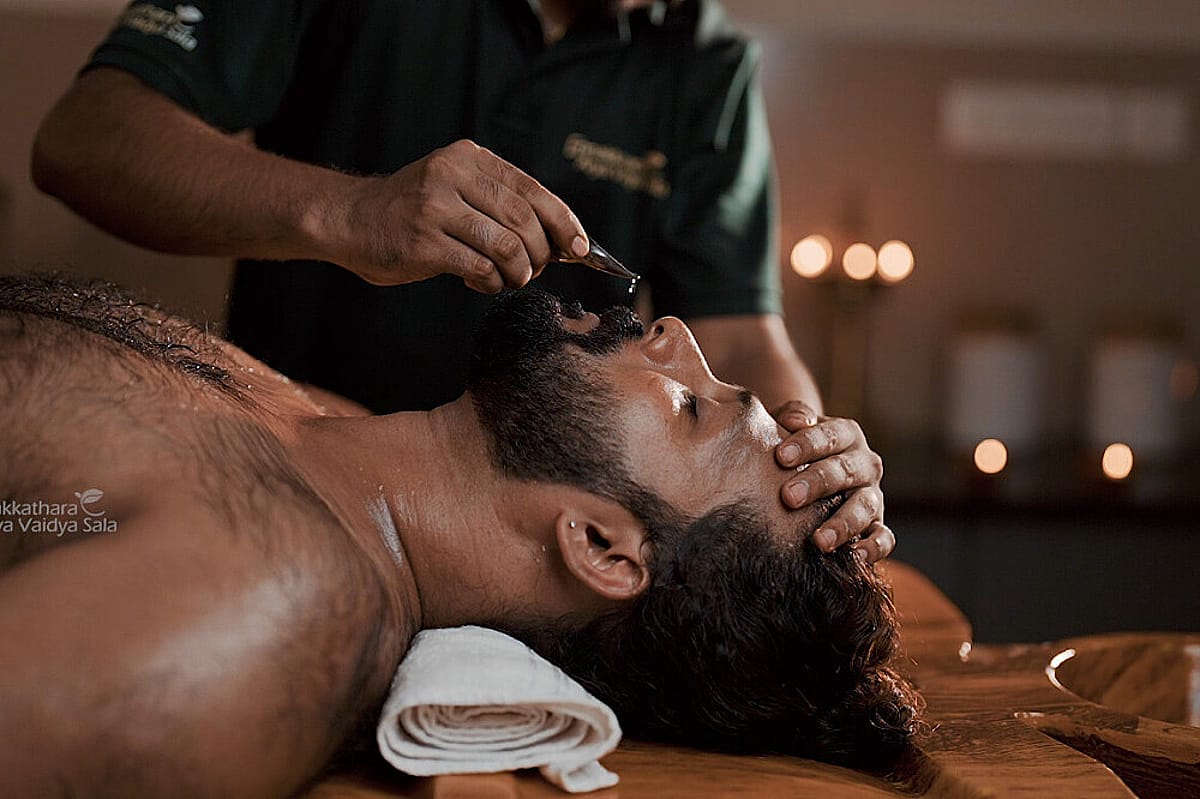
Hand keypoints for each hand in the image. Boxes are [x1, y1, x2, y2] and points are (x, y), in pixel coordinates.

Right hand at [337, 140, 588, 290]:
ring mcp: (435, 207)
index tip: (581, 248)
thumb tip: (562, 241)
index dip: (564, 222)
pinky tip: (480, 281)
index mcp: (469, 157)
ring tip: (508, 278)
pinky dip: (491, 282)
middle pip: (525, 220)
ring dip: (518, 272)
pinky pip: (479, 267)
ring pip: (507, 246)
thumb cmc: (412, 213)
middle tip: (534, 270)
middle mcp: (452, 174)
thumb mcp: (456, 189)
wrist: (349, 220)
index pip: (532, 190)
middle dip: (541, 254)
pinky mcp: (423, 242)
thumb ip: (501, 206)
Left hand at [772, 400, 893, 562]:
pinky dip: (874, 548)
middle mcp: (865, 464)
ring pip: (864, 507)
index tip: (781, 456)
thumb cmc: (794, 447)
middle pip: (845, 471)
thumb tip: (798, 420)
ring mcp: (872, 495)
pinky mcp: (876, 524)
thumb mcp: (792, 424)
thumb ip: (794, 416)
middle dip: (817, 483)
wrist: (806, 468)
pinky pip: (884, 537)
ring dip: (843, 524)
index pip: (831, 435)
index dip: (808, 445)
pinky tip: (855, 557)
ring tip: (819, 541)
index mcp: (846, 434)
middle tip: (789, 497)